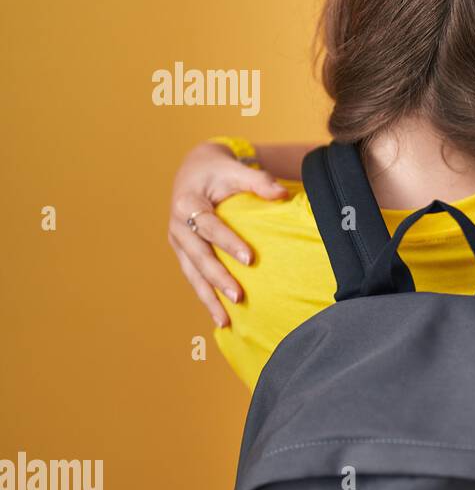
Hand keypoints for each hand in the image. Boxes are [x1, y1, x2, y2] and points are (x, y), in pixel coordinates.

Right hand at [167, 142, 288, 325]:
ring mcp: (178, 242)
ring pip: (192, 273)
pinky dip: (205, 296)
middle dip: (218, 278)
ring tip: (225, 320)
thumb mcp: (236, 169)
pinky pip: (193, 277)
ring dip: (208, 297)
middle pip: (198, 256)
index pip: (209, 227)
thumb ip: (258, 181)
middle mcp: (177, 225)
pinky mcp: (183, 252)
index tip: (249, 258)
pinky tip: (219, 316)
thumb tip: (282, 194)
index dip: (227, 242)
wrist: (194, 169)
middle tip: (239, 297)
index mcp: (187, 203)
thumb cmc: (218, 170)